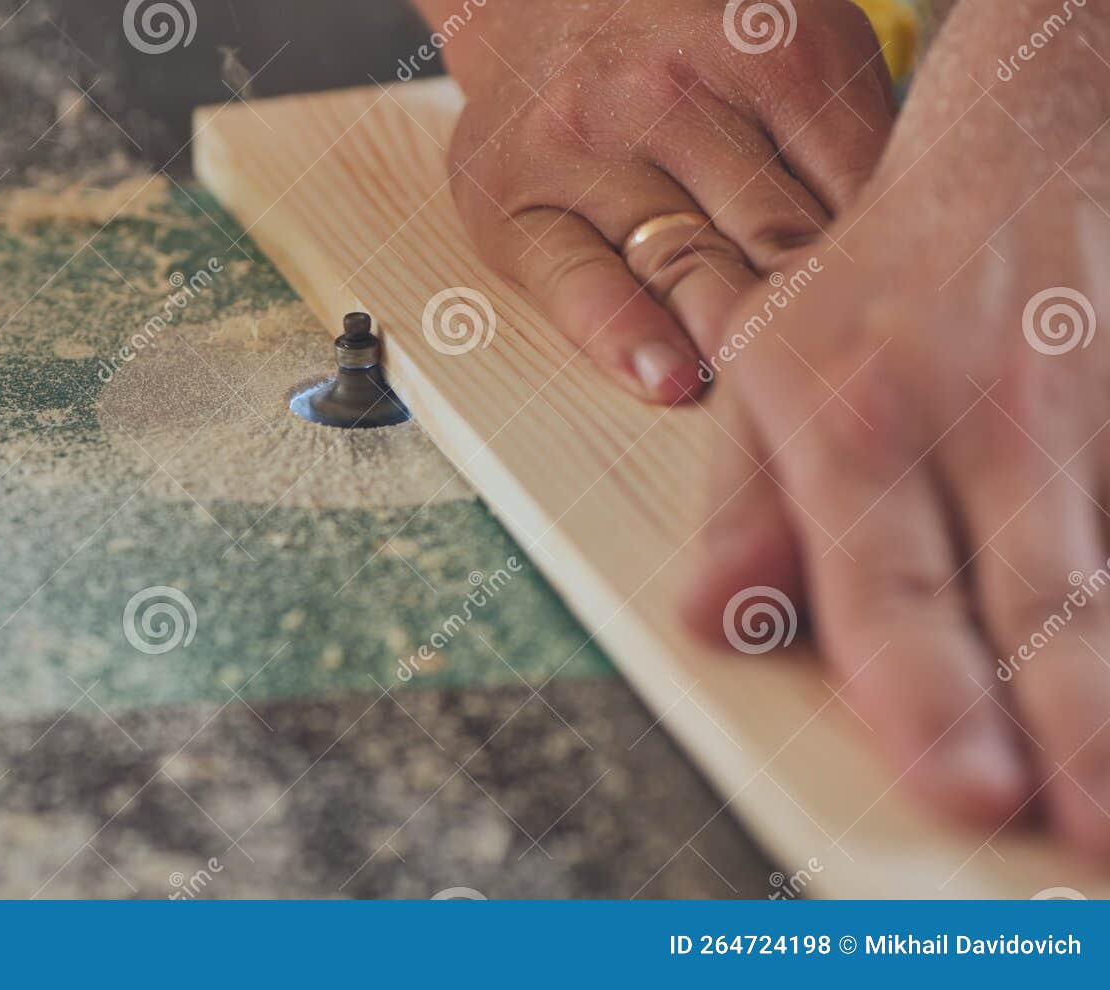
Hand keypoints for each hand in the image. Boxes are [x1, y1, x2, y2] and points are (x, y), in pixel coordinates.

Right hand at [421, 0, 894, 401]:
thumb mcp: (792, 54)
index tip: (901, 347)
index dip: (886, 278)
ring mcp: (586, 147)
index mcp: (771, 55)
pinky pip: (574, 282)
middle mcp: (671, 93)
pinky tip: (665, 380)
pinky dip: (624, 337)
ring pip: (681, 266)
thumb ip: (845, 147)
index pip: (853, 191)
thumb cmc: (682, 49)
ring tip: (767, 407)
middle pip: (772, 237)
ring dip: (732, 341)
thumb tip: (899, 274)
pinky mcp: (512, 203)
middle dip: (816, 324)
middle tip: (852, 399)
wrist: (538, 5)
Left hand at [684, 1, 1109, 851]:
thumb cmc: (874, 291)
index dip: (926, 689)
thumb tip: (709, 624)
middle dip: (1079, 727)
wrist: (1014, 158)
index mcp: (858, 428)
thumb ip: (745, 508)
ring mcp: (1094, 425)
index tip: (964, 787)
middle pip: (1043, 603)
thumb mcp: (770, 373)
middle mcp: (988, 433)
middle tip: (1095, 833)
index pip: (888, 583)